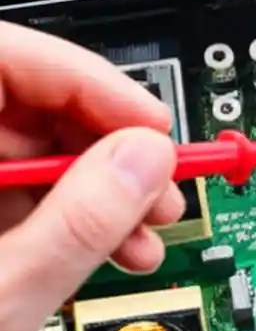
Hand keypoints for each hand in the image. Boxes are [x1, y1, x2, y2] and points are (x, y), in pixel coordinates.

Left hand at [0, 22, 184, 330]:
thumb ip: (77, 224)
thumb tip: (143, 158)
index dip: (80, 81)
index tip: (147, 125)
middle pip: (21, 107)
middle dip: (107, 146)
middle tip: (161, 183)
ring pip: (29, 155)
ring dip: (103, 190)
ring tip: (148, 231)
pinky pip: (20, 198)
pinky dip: (75, 219)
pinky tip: (116, 250)